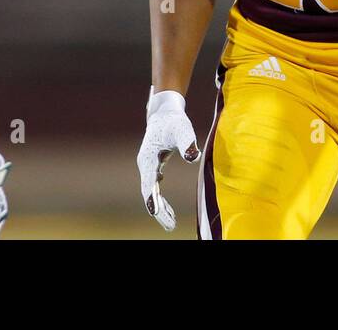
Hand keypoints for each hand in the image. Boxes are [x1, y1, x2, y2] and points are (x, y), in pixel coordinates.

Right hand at [136, 89, 200, 230]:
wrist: (164, 111)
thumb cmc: (174, 120)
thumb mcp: (182, 129)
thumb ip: (188, 142)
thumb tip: (193, 156)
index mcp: (148, 158)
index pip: (148, 184)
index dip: (152, 199)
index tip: (156, 212)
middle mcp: (145, 164)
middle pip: (148, 192)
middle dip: (158, 210)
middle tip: (170, 226)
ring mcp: (147, 165)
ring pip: (150, 191)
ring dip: (159, 207)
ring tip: (171, 223)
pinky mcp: (153, 165)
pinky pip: (153, 186)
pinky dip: (159, 198)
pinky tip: (167, 208)